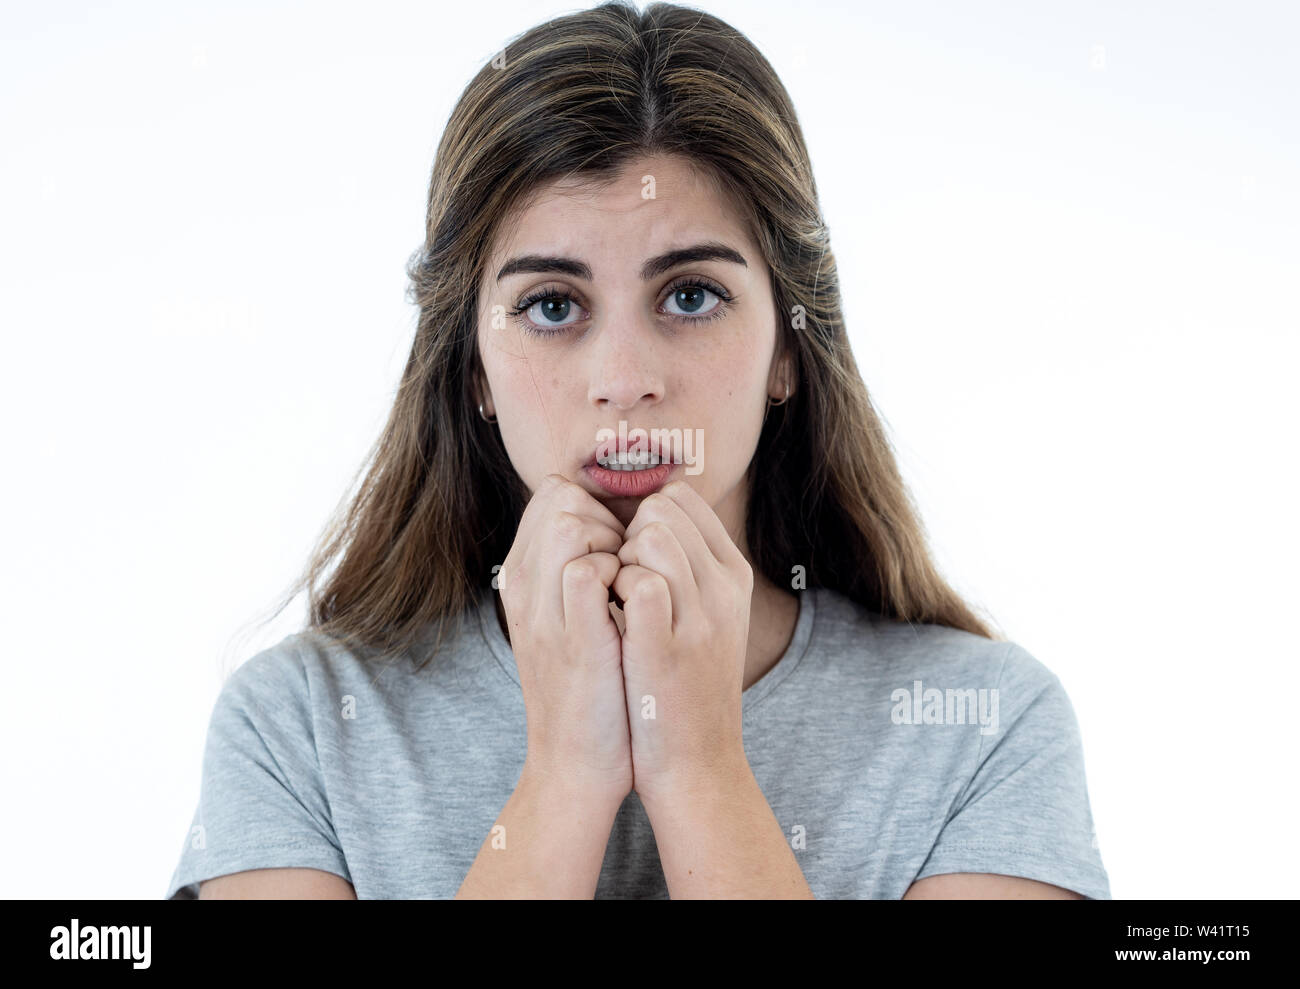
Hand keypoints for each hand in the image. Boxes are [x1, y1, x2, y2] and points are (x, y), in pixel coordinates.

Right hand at [499, 474, 632, 805]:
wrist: (578, 764)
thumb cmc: (590, 686)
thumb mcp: (569, 617)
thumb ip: (578, 565)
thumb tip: (615, 518)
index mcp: (521, 576)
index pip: (553, 493)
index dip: (596, 506)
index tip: (620, 546)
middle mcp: (523, 587)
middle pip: (560, 497)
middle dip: (608, 518)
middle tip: (628, 567)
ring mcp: (543, 612)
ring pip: (570, 523)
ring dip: (615, 543)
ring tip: (630, 585)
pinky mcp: (573, 639)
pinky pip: (587, 570)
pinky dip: (622, 576)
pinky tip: (635, 606)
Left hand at [611, 480, 754, 809]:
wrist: (694, 764)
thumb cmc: (685, 687)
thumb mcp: (708, 619)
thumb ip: (688, 567)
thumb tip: (648, 518)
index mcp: (734, 575)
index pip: (682, 499)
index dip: (642, 517)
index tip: (632, 558)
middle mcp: (725, 588)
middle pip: (663, 508)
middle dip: (627, 534)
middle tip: (620, 581)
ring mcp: (700, 616)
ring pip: (652, 535)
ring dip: (618, 559)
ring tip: (615, 601)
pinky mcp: (668, 646)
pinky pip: (638, 579)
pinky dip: (611, 590)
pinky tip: (608, 620)